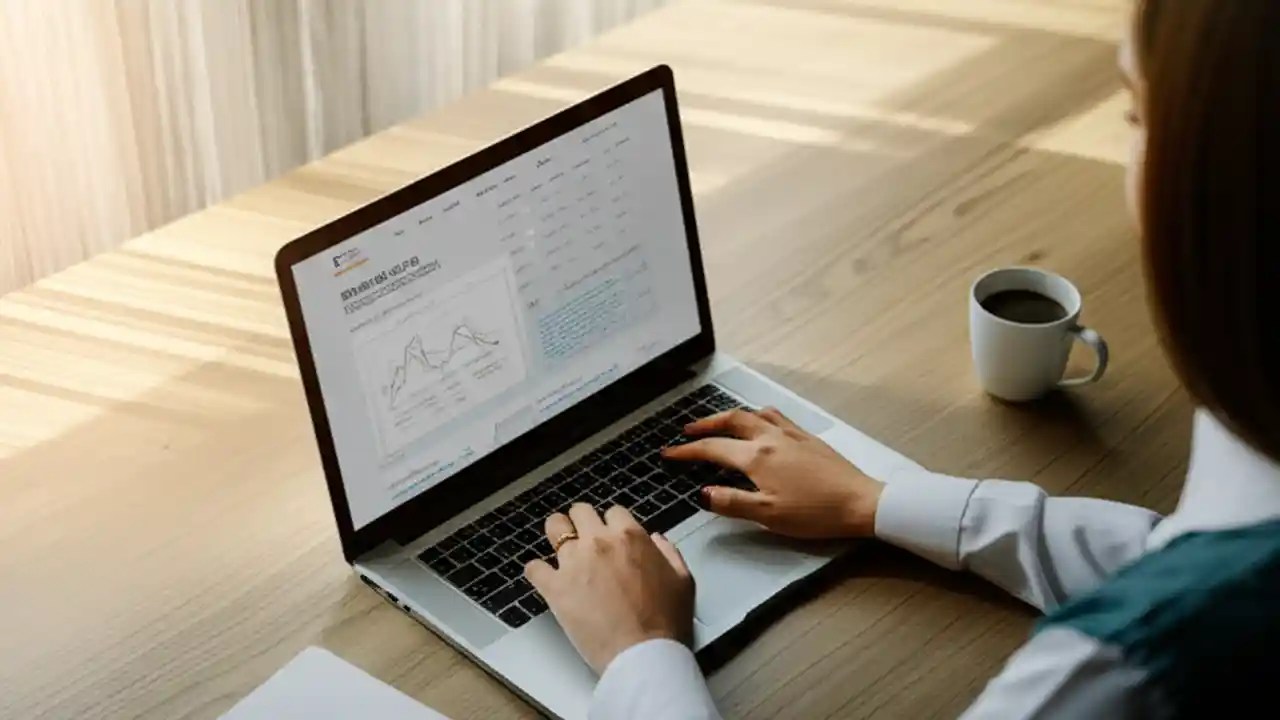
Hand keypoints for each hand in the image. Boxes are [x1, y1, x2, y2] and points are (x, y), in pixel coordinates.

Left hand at [524, 503, 694, 673]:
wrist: (643, 653)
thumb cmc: (665, 621)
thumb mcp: (682, 580)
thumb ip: (669, 553)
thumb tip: (656, 540)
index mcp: (630, 537)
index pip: (613, 512)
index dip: (612, 524)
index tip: (611, 536)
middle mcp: (599, 542)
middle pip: (580, 511)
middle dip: (581, 523)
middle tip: (584, 539)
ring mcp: (573, 562)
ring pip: (553, 527)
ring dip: (556, 535)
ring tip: (560, 549)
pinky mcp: (554, 587)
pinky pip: (534, 568)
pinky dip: (537, 571)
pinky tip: (545, 579)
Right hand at [662, 407, 883, 538]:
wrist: (860, 502)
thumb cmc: (815, 512)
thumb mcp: (767, 515)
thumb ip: (731, 502)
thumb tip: (703, 493)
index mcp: (757, 457)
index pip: (712, 449)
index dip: (687, 451)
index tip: (669, 453)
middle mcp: (771, 438)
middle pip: (731, 421)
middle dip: (706, 424)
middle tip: (688, 431)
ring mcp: (791, 435)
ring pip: (753, 414)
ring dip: (730, 416)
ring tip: (719, 423)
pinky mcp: (808, 438)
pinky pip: (776, 416)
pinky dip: (758, 415)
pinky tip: (762, 421)